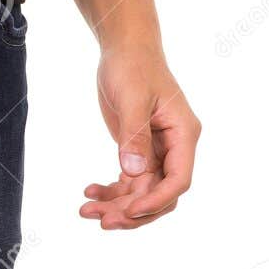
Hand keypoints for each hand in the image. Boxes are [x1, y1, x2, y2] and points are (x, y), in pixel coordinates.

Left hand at [79, 41, 201, 229]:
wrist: (124, 48)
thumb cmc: (133, 66)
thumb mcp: (132, 98)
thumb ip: (134, 135)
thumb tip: (132, 173)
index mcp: (183, 134)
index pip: (178, 180)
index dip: (156, 200)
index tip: (128, 211)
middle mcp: (175, 147)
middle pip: (159, 193)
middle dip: (132, 210)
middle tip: (101, 220)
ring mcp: (157, 151)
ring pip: (142, 191)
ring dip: (117, 203)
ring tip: (86, 210)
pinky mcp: (140, 149)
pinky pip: (130, 179)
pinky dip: (111, 189)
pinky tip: (89, 191)